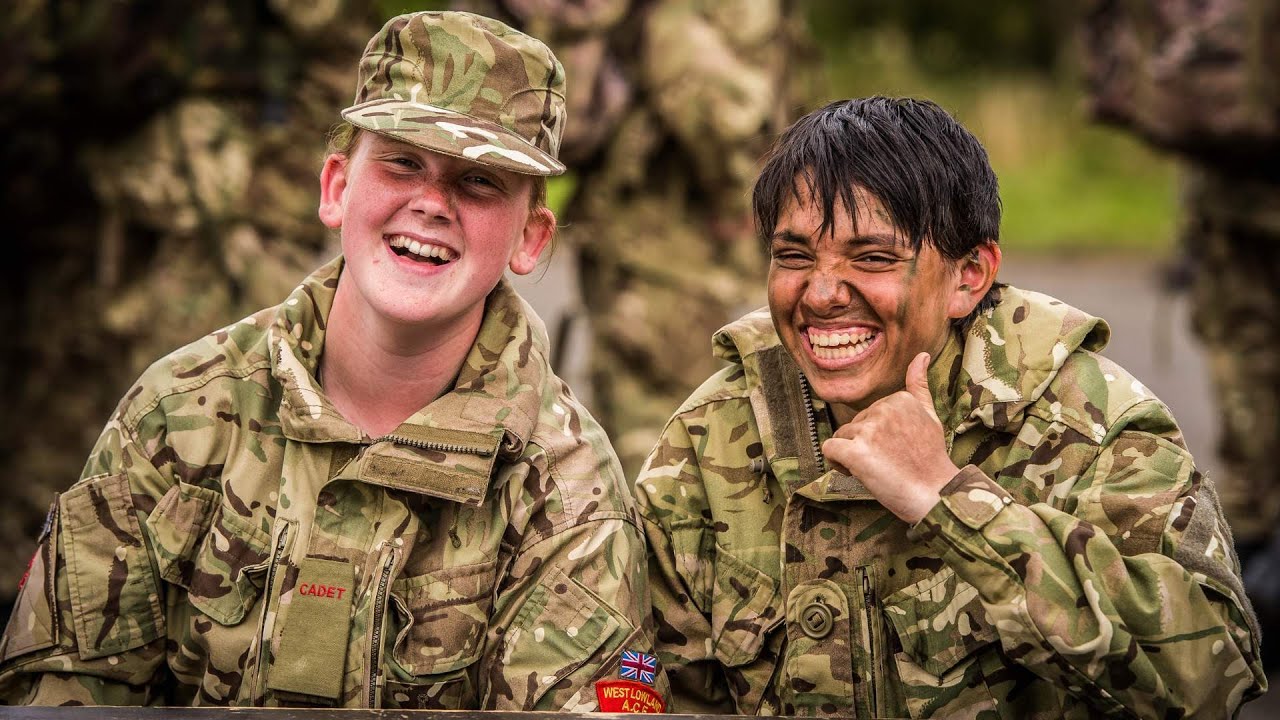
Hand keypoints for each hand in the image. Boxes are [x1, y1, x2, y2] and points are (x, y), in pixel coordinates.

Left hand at [821, 352, 959, 523]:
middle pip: (853, 425)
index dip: (876, 436)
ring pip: (840, 437)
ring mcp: (869, 429)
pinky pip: (829, 450)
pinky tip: (856, 472)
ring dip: (851, 456)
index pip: (868, 415)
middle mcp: (883, 409)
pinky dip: (836, 463)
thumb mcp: (930, 415)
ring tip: (877, 469)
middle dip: (863, 445)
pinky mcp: (856, 451)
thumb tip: (922, 355)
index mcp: (899, 398)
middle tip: (889, 463)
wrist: (935, 493)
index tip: (896, 450)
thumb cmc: (930, 459)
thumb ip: (919, 384)